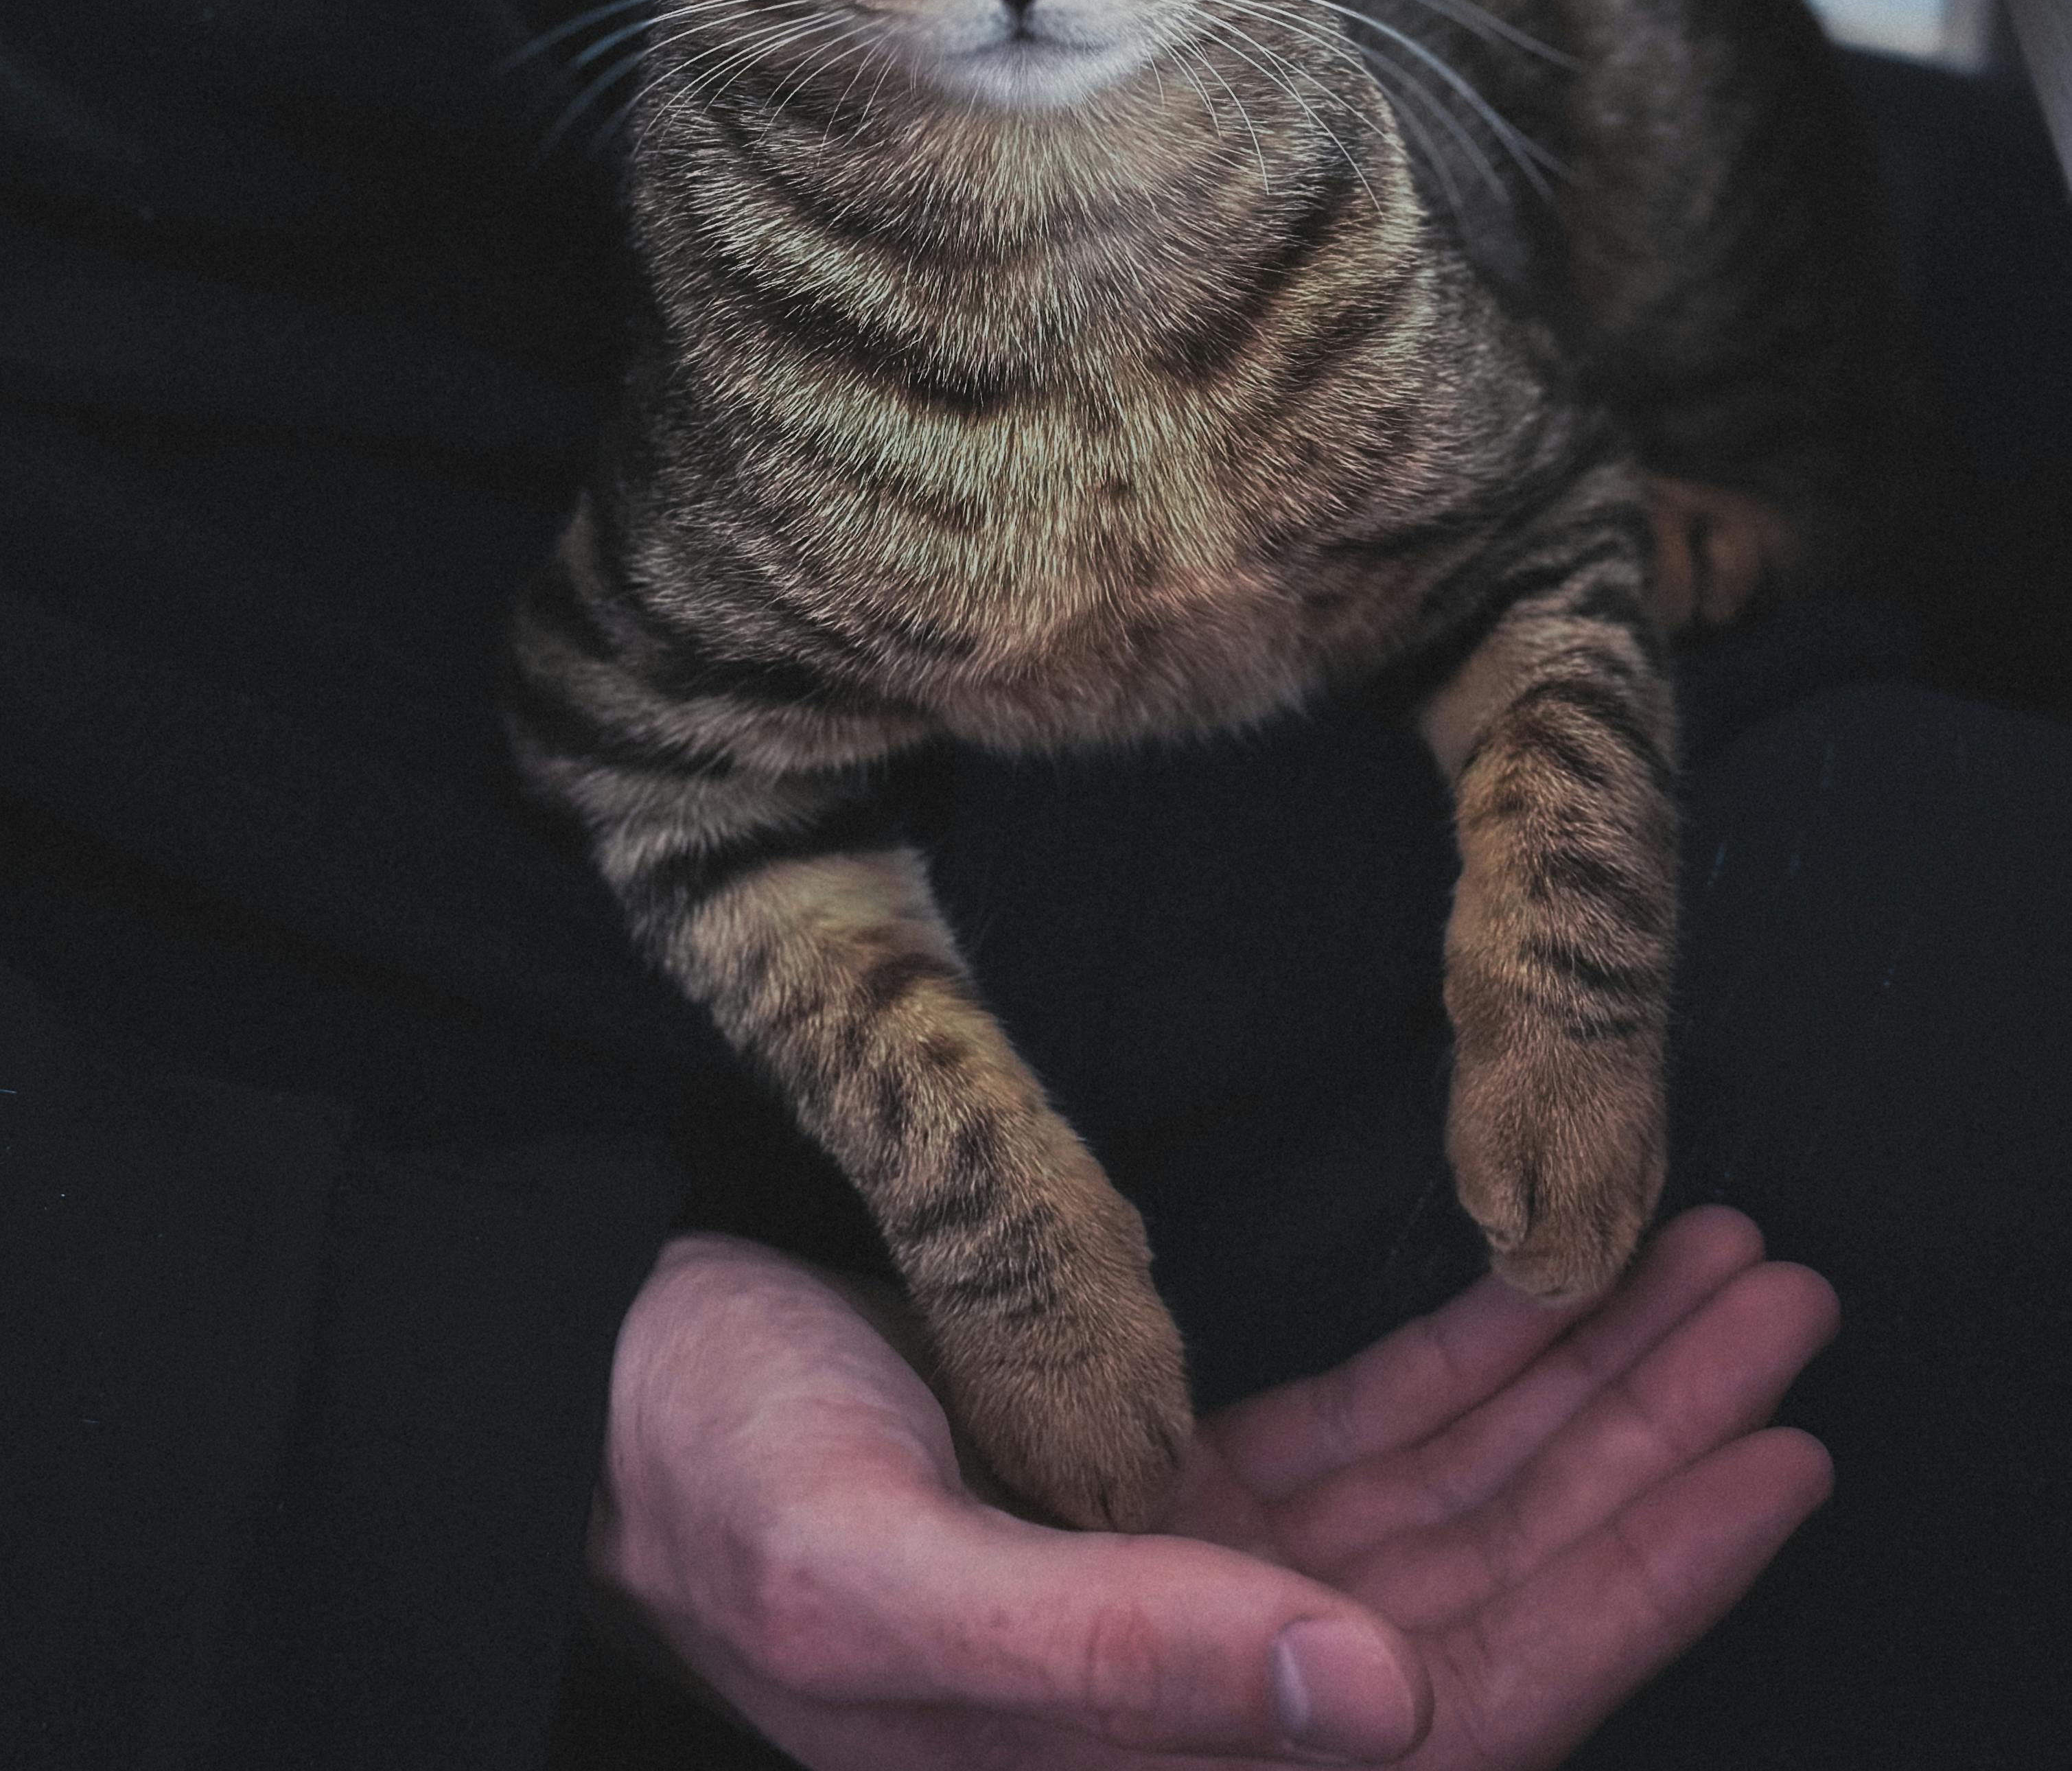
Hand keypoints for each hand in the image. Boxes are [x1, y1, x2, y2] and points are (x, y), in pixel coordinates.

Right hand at [588, 1207, 1835, 1767]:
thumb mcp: (880, 1576)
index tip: (1776, 1454)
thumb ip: (1117, 1659)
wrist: (595, 1382)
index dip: (1636, 1587)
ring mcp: (1188, 1583)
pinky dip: (1461, 1361)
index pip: (1466, 1694)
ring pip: (1444, 1496)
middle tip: (1781, 1303)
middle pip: (1490, 1582)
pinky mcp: (1156, 1486)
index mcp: (1151, 1762)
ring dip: (1577, 1385)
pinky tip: (1537, 1292)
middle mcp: (1198, 1695)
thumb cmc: (707, 1476)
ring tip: (1705, 1265)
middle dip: (1648, 1449)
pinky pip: (1359, 1435)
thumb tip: (1379, 1709)